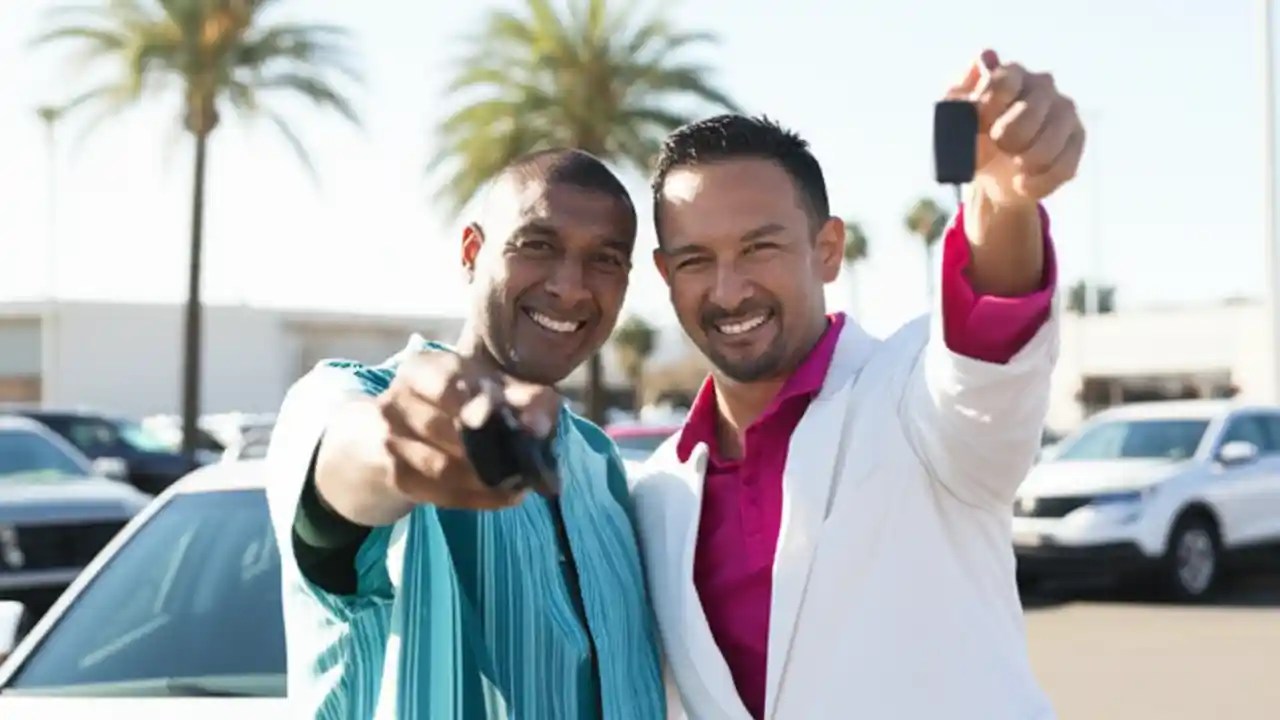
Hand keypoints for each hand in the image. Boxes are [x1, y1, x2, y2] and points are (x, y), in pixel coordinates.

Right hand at [375, 351, 560, 509]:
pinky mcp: (397, 476)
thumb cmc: (460, 400)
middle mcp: (397, 401)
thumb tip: (538, 424)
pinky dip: (478, 498)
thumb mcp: (491, 386)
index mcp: (422, 370)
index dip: (470, 401)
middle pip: (442, 429)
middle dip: (486, 447)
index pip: (444, 383)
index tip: (495, 417)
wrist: (406, 428)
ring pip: (442, 468)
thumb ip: (522, 397)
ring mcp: (390, 440)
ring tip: (519, 481)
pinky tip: (505, 496)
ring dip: (485, 478)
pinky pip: (440, 493)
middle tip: (523, 460)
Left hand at [948, 49, 1085, 205]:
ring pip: (1049, 144)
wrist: (990, 173)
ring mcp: (1064, 110)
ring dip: (1024, 163)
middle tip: (999, 145)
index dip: (988, 107)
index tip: (979, 124)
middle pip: (1028, 113)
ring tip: (1014, 165)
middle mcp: (1042, 85)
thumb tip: (985, 59)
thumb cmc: (971, 137)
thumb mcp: (952, 120)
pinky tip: (1023, 182)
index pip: (1004, 79)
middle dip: (1006, 139)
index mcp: (1010, 73)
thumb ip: (959, 93)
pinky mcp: (1076, 139)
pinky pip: (1062, 167)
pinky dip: (1037, 183)